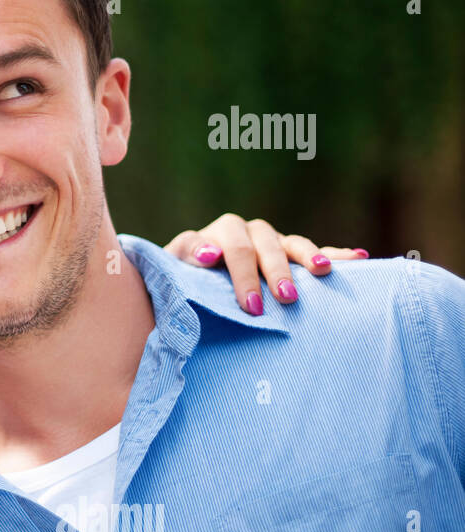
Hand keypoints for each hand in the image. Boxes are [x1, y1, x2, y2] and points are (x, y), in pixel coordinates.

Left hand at [165, 213, 367, 314]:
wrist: (190, 281)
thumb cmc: (181, 280)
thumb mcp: (173, 270)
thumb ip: (184, 258)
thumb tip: (207, 254)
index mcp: (217, 235)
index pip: (230, 246)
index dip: (237, 269)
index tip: (246, 296)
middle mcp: (246, 233)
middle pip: (264, 245)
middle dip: (274, 271)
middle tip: (284, 298)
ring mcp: (271, 242)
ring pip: (292, 244)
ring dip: (308, 256)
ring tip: (323, 271)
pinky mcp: (291, 254)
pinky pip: (317, 252)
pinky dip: (337, 254)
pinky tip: (359, 258)